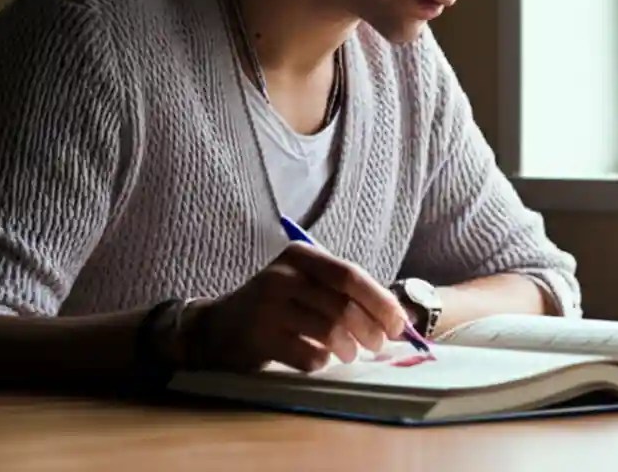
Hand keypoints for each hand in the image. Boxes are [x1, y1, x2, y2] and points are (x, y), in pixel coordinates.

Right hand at [188, 242, 408, 372]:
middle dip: (370, 330)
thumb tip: (399, 317)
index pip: (350, 275)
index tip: (399, 323)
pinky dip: (322, 361)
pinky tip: (319, 358)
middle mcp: (282, 276)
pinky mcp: (259, 339)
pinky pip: (308, 355)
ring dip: (348, 348)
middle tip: (378, 345)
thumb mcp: (306, 284)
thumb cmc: (278, 305)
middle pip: (342, 305)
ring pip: (328, 331)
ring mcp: (267, 307)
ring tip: (350, 353)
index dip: (380, 301)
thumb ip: (346, 293)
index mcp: (300, 256)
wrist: (219, 327)